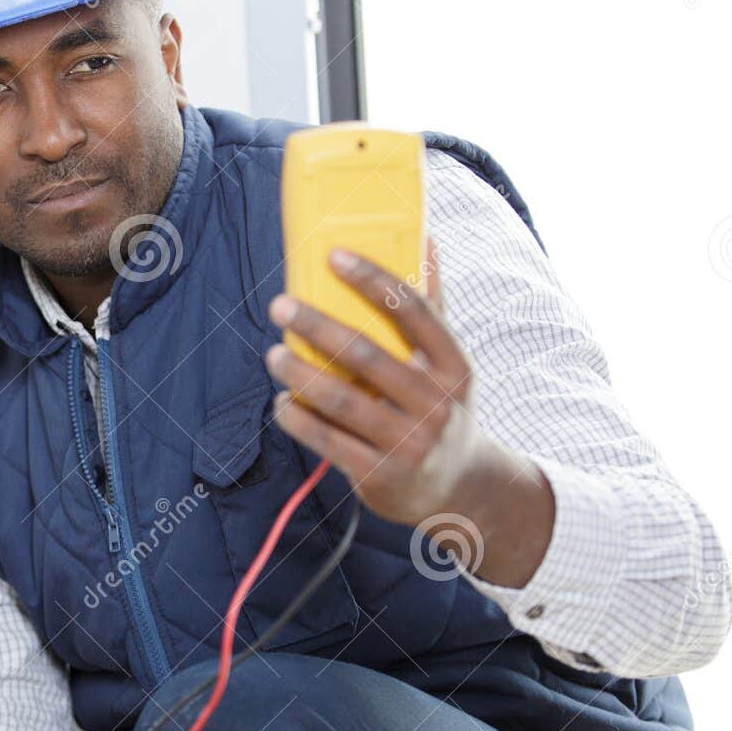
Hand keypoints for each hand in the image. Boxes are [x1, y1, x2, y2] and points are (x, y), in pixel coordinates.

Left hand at [264, 243, 552, 586]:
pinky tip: (281, 402)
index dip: (372, 279)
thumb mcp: (448, 364)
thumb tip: (426, 240)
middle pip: (368, 354)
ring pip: (342, 401)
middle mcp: (436, 402)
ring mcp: (409, 441)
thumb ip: (432, 306)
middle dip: (318, 326)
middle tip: (280, 305)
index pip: (412, 310)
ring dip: (300, 374)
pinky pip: (328, 441)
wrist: (458, 489)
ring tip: (273, 354)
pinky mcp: (381, 473)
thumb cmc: (440, 409)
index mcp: (453, 365)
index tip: (332, 255)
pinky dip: (299, 419)